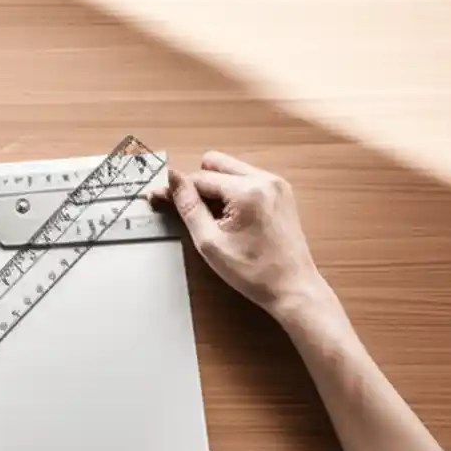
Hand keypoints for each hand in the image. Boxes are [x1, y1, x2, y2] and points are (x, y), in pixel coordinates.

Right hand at [149, 151, 332, 320]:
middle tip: (189, 209)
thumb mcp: (210, 243)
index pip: (200, 178)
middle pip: (216, 163)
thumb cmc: (253, 272)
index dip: (176, 188)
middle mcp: (265, 179)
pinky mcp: (281, 191)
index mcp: (248, 191)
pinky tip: (231, 216)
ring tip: (213, 217)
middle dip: (198, 183)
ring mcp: (276, 184)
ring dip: (215, 187)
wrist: (293, 287)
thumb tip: (173, 178)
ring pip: (231, 169)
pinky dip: (232, 191)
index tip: (157, 197)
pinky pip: (247, 178)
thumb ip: (189, 206)